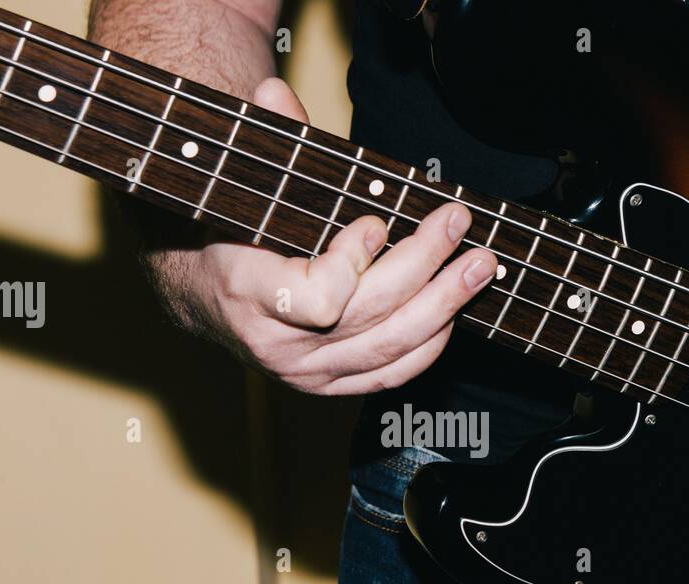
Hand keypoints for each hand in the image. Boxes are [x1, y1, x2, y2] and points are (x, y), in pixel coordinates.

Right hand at [143, 77, 495, 394]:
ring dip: (443, 303)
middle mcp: (277, 344)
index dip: (351, 264)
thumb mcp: (248, 188)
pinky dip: (428, 344)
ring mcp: (305, 372)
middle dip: (422, 264)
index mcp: (248, 293)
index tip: (375, 224)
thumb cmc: (234, 233)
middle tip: (456, 223)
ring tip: (478, 266)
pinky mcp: (330, 385)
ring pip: (388, 347)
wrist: (210, 297)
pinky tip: (453, 310)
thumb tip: (275, 93)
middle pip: (368, 315)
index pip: (315, 298)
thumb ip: (271, 145)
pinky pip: (390, 373)